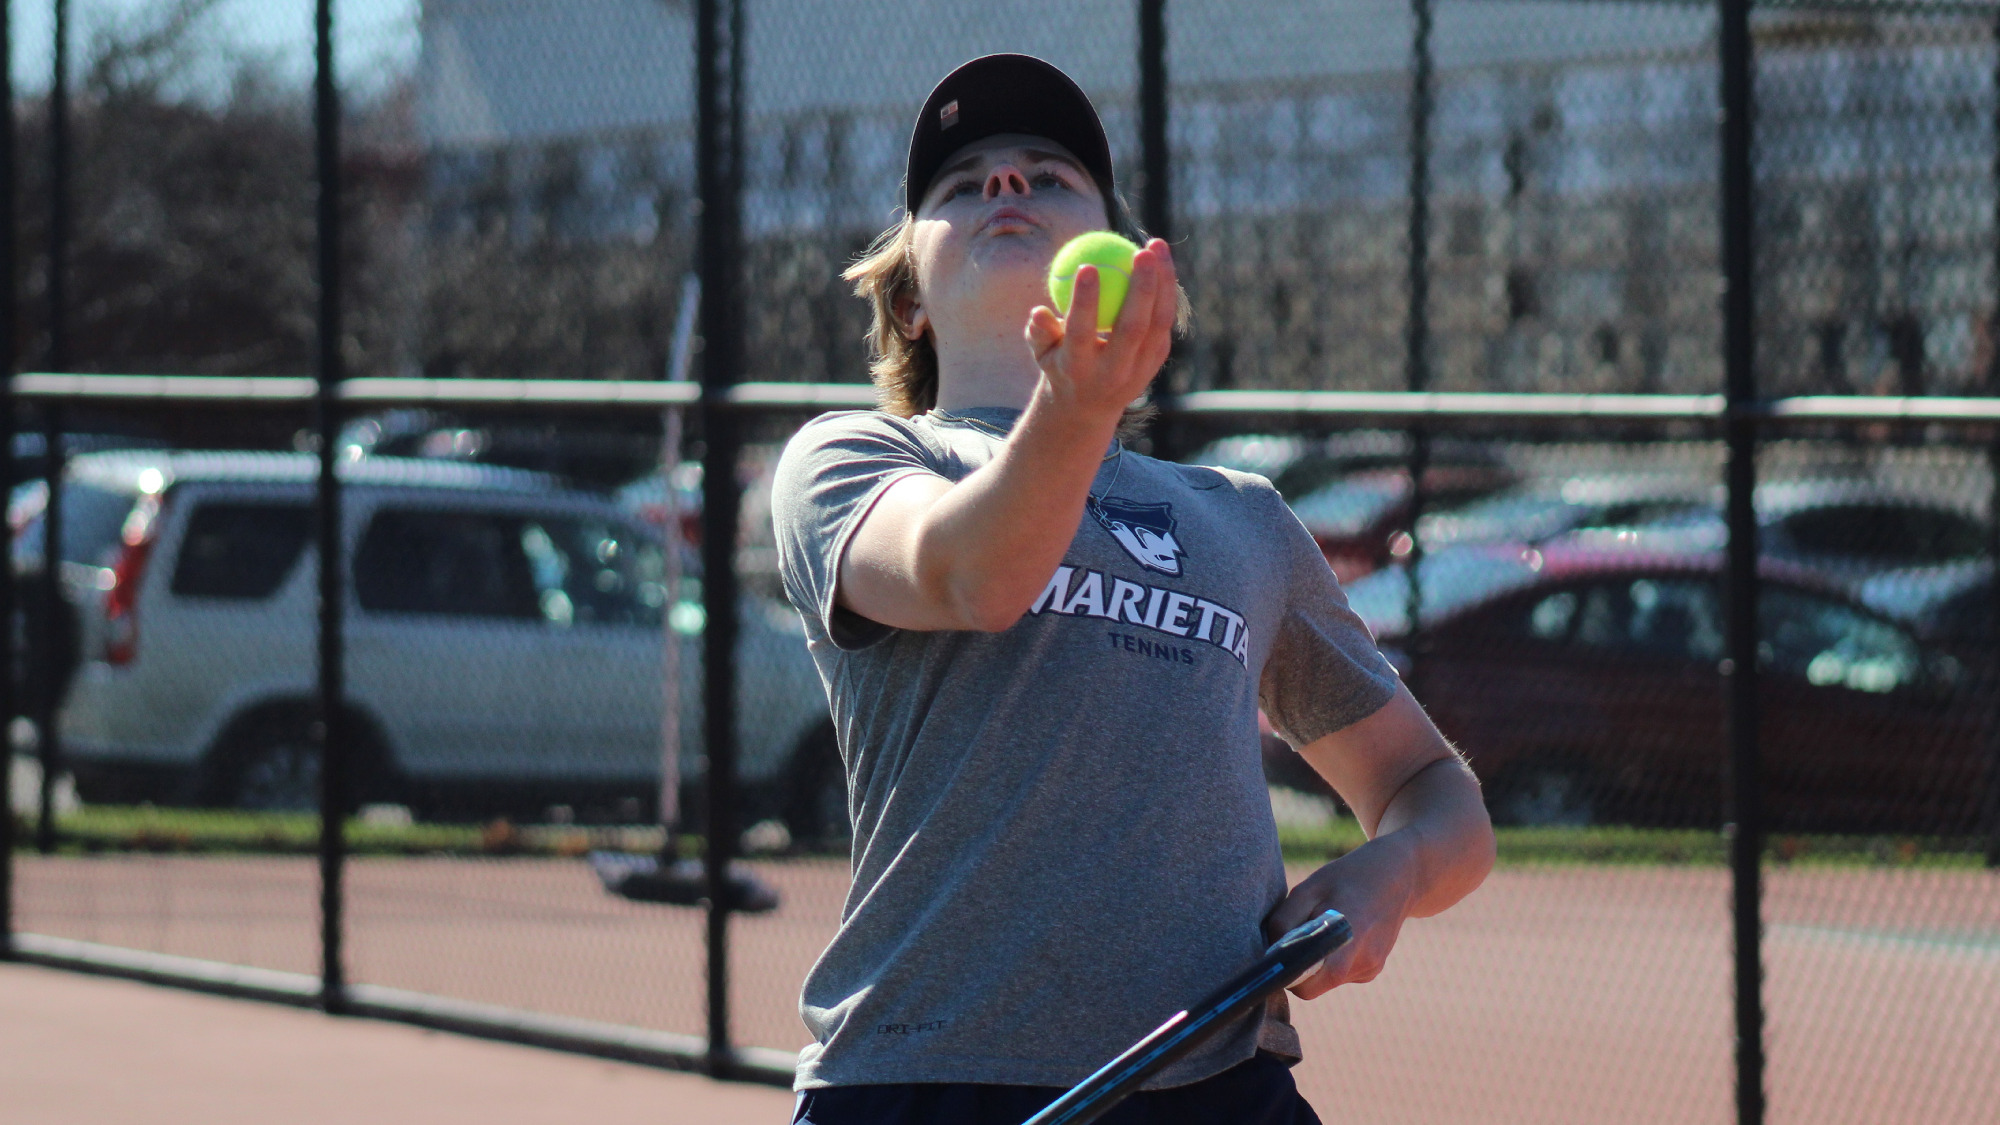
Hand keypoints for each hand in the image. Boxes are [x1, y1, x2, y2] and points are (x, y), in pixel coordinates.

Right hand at [1024, 238, 1176, 422]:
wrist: (1088, 407)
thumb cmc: (1059, 365)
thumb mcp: (1041, 353)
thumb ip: (1038, 332)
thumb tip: (1038, 311)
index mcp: (1078, 369)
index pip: (1082, 332)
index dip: (1085, 300)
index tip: (1088, 265)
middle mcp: (1113, 372)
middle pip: (1133, 327)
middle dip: (1142, 287)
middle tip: (1141, 251)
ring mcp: (1140, 369)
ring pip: (1158, 322)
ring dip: (1163, 282)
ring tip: (1156, 245)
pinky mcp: (1156, 361)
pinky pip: (1164, 320)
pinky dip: (1166, 290)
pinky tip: (1162, 261)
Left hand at [1264, 835, 1417, 999]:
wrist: (1398, 876)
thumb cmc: (1347, 878)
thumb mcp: (1309, 888)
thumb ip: (1285, 922)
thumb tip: (1269, 954)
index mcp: (1346, 937)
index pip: (1307, 984)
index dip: (1287, 974)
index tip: (1277, 956)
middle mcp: (1363, 959)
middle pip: (1315, 986)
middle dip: (1299, 970)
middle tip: (1295, 939)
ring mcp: (1372, 968)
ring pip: (1327, 981)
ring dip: (1317, 963)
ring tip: (1323, 928)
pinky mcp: (1374, 969)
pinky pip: (1342, 975)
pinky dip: (1332, 960)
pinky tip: (1341, 934)